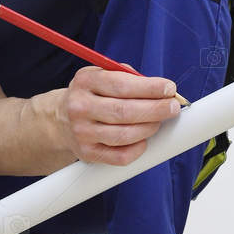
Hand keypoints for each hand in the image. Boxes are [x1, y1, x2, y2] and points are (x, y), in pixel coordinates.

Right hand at [46, 66, 182, 165]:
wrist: (61, 120)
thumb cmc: (92, 96)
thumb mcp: (101, 76)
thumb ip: (128, 77)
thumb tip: (162, 89)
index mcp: (85, 82)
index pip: (122, 85)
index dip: (150, 88)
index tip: (169, 88)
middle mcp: (80, 107)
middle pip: (125, 111)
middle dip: (156, 109)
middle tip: (172, 107)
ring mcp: (82, 132)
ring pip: (125, 135)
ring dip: (149, 128)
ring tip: (159, 122)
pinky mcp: (88, 153)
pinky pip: (120, 156)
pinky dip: (138, 149)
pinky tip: (144, 140)